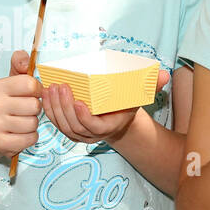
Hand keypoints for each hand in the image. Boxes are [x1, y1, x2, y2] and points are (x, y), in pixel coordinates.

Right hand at [0, 49, 42, 155]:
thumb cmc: (8, 103)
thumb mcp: (12, 81)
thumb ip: (20, 64)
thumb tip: (24, 58)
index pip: (31, 84)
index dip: (37, 90)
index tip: (32, 93)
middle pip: (35, 106)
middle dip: (35, 109)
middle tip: (25, 110)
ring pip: (33, 123)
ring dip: (32, 124)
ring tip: (22, 122)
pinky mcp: (1, 143)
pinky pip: (30, 139)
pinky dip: (30, 137)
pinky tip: (20, 133)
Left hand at [42, 69, 171, 144]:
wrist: (115, 116)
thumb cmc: (126, 104)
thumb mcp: (140, 94)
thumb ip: (151, 85)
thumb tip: (164, 75)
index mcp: (109, 127)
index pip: (95, 127)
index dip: (85, 118)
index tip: (78, 103)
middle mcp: (92, 134)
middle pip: (74, 126)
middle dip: (65, 107)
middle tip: (61, 88)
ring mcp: (79, 133)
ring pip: (62, 125)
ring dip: (54, 108)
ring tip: (51, 88)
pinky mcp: (68, 128)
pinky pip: (56, 122)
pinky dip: (49, 110)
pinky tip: (45, 94)